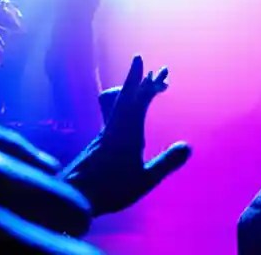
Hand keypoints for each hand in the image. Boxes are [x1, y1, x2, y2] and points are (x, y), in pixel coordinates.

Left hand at [63, 56, 190, 215]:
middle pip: (126, 94)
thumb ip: (166, 162)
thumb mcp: (145, 179)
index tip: (162, 72)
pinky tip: (128, 117)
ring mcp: (103, 133)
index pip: (140, 99)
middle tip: (148, 65)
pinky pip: (112, 114)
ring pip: (116, 103)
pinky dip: (125, 106)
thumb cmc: (111, 188)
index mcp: (127, 131)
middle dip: (138, 78)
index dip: (151, 84)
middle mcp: (114, 126)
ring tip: (143, 88)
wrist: (73, 196)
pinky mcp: (97, 143)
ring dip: (131, 91)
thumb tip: (187, 146)